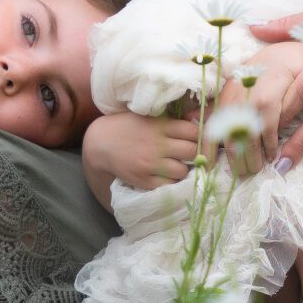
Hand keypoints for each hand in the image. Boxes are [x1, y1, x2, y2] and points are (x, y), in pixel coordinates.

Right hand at [81, 109, 200, 190]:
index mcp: (160, 126)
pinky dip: (171, 182)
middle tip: (192, 154)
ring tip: (177, 165)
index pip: (194, 130)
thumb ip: (171, 121)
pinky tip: (167, 175)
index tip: (199, 139)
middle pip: (192, 151)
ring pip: (183, 170)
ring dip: (183, 168)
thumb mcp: (149, 117)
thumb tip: (199, 125)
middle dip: (195, 153)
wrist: (101, 143)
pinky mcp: (144, 180)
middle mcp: (157, 145)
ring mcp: (150, 164)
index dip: (201, 135)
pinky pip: (168, 185)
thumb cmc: (128, 126)